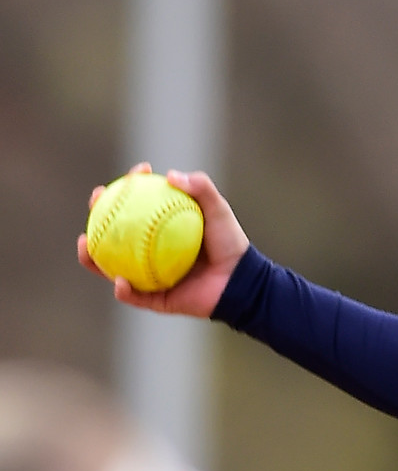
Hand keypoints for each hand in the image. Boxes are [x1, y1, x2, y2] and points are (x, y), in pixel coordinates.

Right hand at [77, 163, 249, 318]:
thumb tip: (171, 175)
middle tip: (96, 200)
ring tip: (84, 243)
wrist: (240, 281)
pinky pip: (132, 294)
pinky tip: (119, 280)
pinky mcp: (153, 298)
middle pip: (112, 231)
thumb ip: (201, 189)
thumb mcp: (218, 211)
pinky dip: (123, 289)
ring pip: (109, 265)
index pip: (137, 203)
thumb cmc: (230, 244)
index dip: (129, 185)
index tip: (136, 173)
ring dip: (90, 255)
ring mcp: (147, 274)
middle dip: (97, 213)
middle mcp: (149, 249)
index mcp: (161, 227)